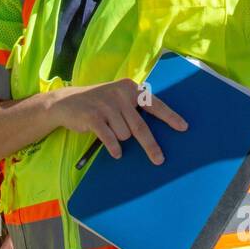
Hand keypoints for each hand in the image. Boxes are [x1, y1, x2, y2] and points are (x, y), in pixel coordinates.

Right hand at [52, 79, 187, 163]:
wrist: (66, 102)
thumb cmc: (99, 103)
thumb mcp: (118, 98)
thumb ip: (134, 108)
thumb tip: (155, 131)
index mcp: (130, 87)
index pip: (154, 104)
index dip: (170, 117)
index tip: (183, 128)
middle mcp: (120, 94)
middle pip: (140, 127)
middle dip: (150, 146)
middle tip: (159, 160)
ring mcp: (106, 105)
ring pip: (124, 135)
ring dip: (120, 139)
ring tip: (109, 130)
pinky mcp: (93, 116)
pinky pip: (110, 139)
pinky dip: (114, 148)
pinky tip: (115, 152)